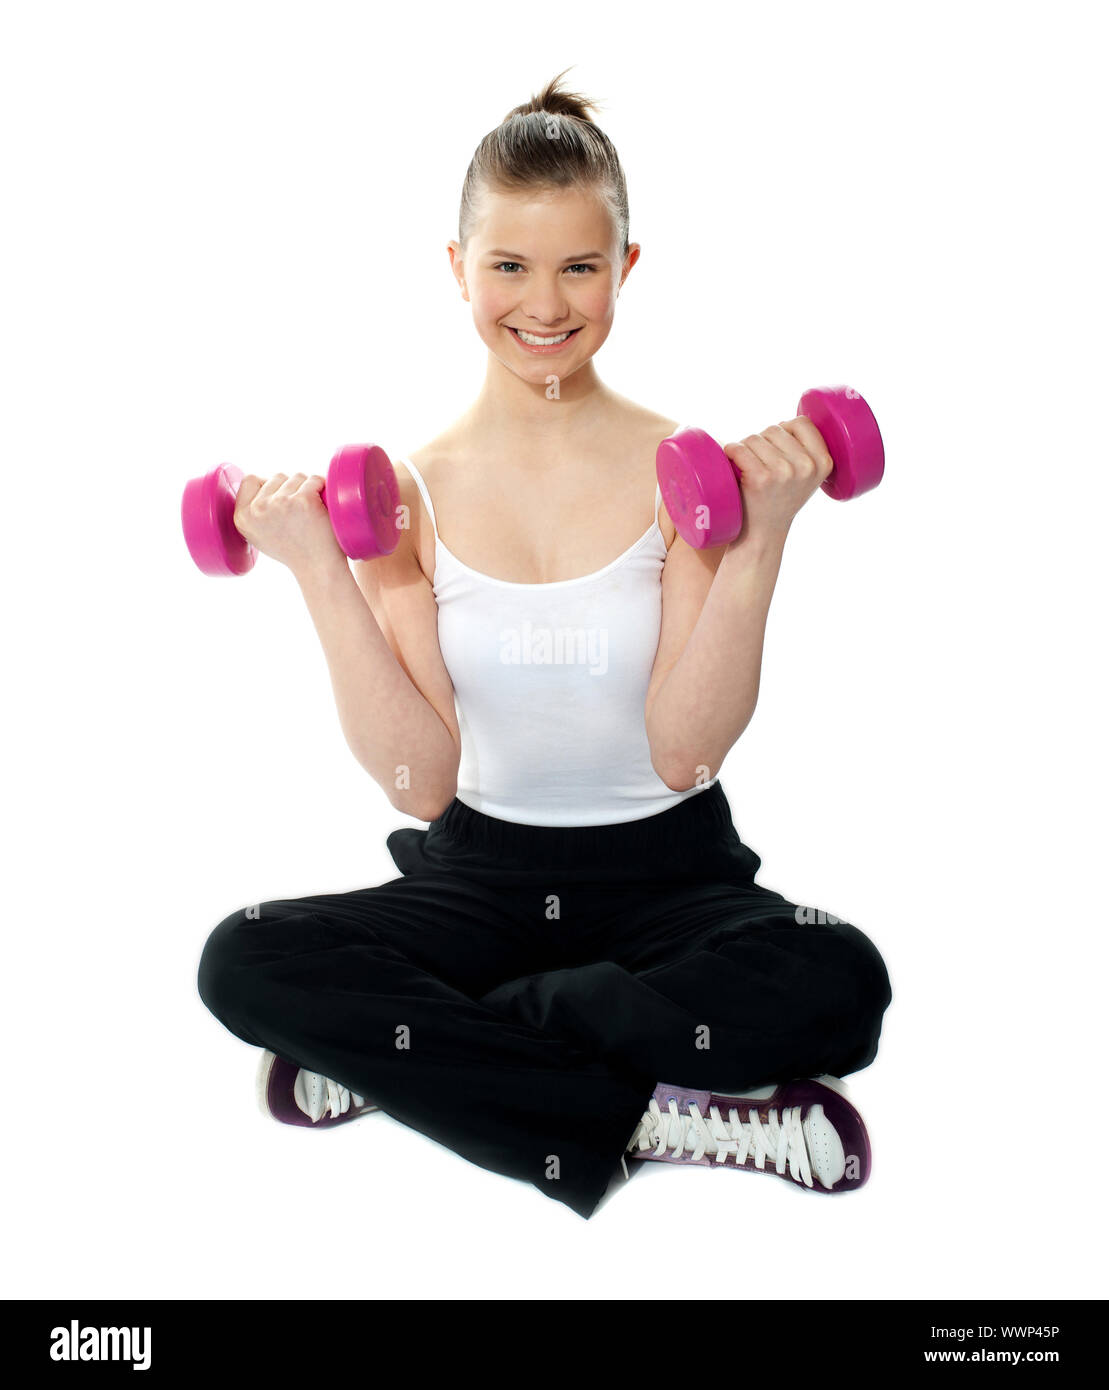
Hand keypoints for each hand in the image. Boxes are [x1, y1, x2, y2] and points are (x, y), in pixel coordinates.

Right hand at [232, 472, 345, 576]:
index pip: (250, 479)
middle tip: (300, 514)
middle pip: (277, 477)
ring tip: (310, 514)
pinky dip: (322, 488)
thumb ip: (253, 510)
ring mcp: (280, 503)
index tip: (281, 499)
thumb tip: (260, 482)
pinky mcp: (303, 500)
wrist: (317, 568)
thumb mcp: (259, 534)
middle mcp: (258, 509)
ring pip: (297, 477)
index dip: (268, 485)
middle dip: (291, 488)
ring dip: (307, 488)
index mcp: (242, 517)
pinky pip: (314, 480)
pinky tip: (322, 507)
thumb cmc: (293, 551)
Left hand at [722, 416, 834, 543]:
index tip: (777, 449)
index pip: (802, 422)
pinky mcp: (761, 478)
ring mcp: (784, 472)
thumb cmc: (779, 500)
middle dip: (762, 442)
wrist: (762, 534)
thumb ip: (805, 451)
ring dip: (745, 449)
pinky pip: (738, 448)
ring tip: (748, 469)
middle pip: (775, 429)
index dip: (785, 429)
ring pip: (754, 437)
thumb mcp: (805, 477)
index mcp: (823, 462)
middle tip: (760, 466)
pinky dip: (730, 452)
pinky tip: (732, 465)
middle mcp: (807, 466)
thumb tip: (786, 422)